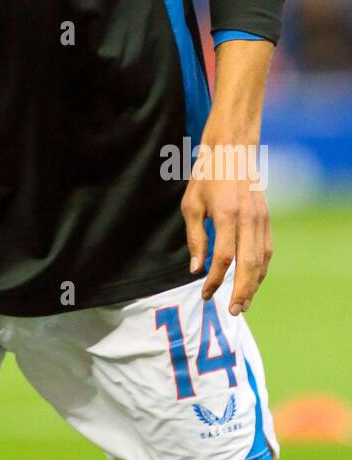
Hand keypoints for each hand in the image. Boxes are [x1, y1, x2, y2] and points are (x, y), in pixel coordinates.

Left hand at [180, 133, 272, 316]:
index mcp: (227, 214)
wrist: (233, 149)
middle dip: (241, 292)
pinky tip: (252, 280)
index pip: (223, 258)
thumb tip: (196, 269)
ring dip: (254, 285)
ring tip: (243, 303)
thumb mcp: (192, 204)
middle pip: (248, 265)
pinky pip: (267, 250)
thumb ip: (195, 238)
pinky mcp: (267, 218)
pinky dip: (261, 269)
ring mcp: (261, 219)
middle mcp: (248, 219)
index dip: (214, 280)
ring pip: (261, 260)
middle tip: (232, 311)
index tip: (205, 293)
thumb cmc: (207, 175)